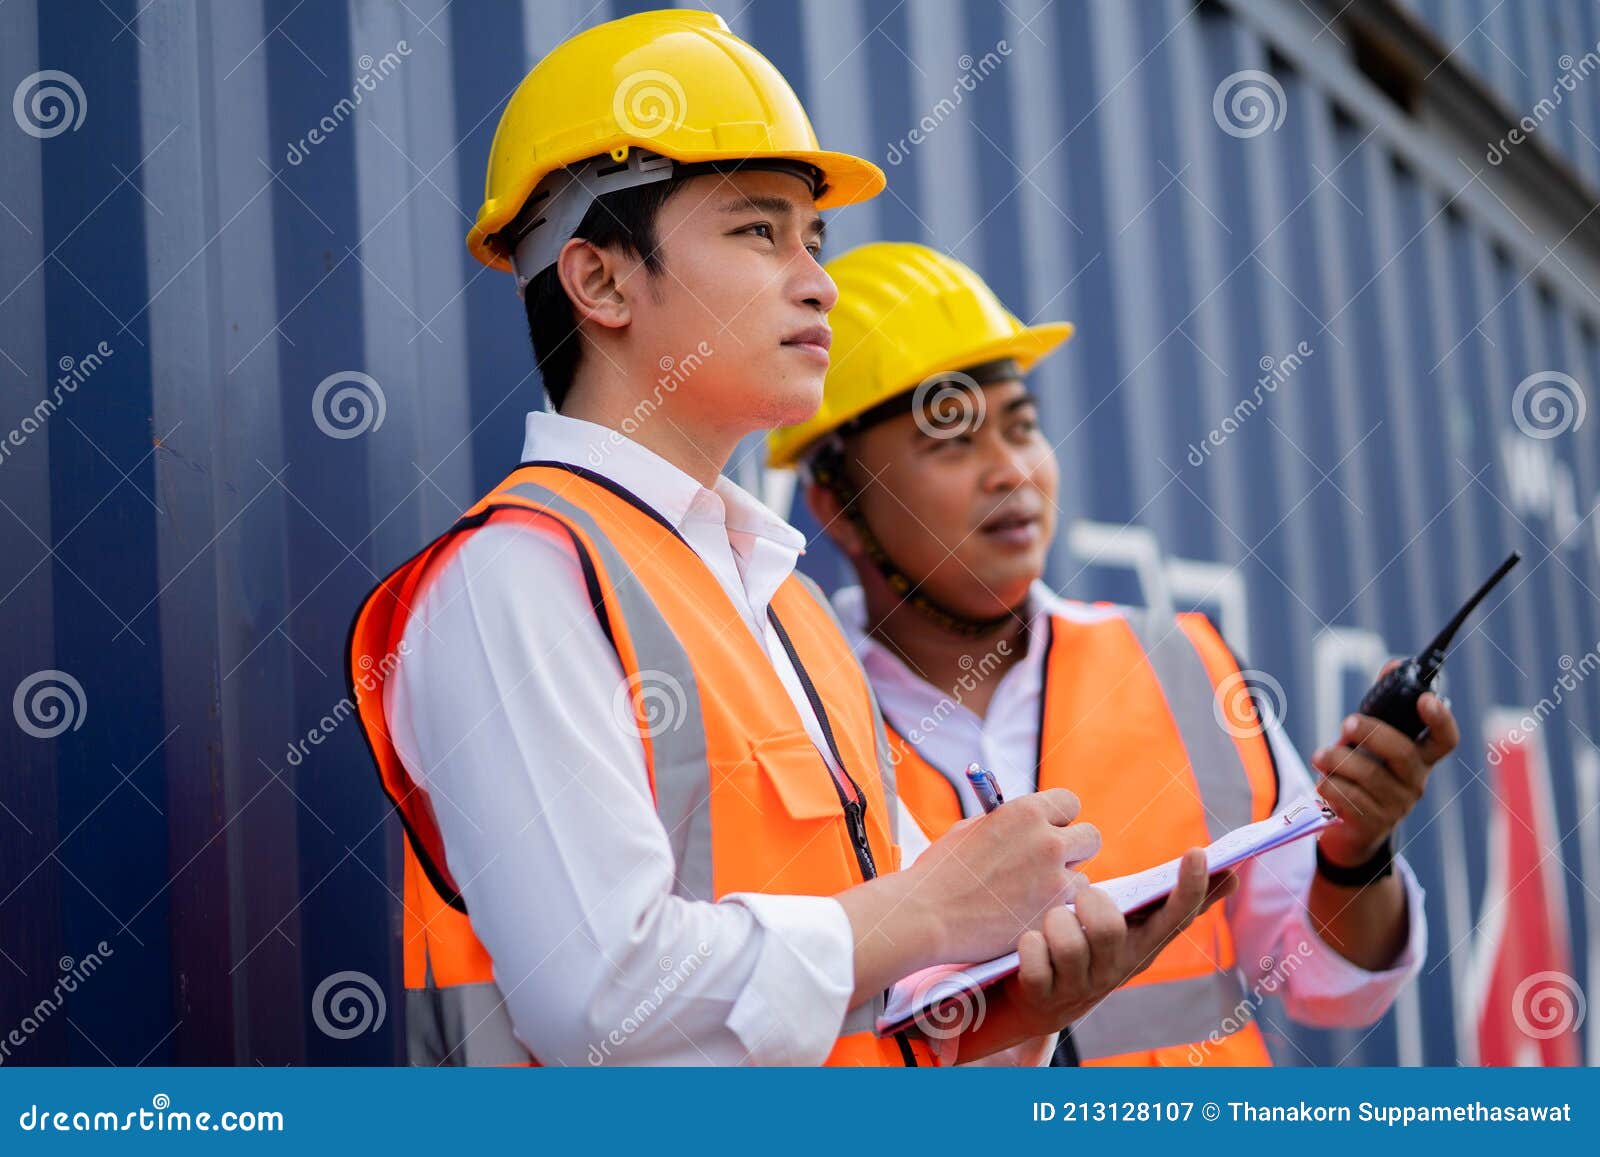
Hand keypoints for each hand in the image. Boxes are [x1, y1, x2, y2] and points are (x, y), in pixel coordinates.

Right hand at [906, 788, 1100, 963]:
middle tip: (1052, 864)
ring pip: (1083, 877)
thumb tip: (1026, 822)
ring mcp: (1054, 879)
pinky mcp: (1053, 913)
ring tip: (1032, 896)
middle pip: (1090, 837)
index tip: (1048, 831)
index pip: (1070, 802)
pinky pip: (1072, 909)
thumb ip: (1006, 823)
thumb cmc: (940, 872)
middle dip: (1075, 849)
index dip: (1060, 818)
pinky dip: (1056, 912)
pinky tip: (1029, 914)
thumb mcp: (971, 829)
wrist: (926, 914)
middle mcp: (1047, 841)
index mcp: (1025, 812)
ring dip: (1065, 885)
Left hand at [1000, 849, 1236, 1037]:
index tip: (1198, 852)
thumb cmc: (1091, 945)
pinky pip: (1033, 961)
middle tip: (1079, 898)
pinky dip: (1028, 946)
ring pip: (1066, 944)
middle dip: (1086, 903)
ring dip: (1053, 923)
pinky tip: (1030, 946)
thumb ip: (1171, 902)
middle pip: (1108, 928)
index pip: (1176, 919)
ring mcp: (1081, 988)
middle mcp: (1117, 971)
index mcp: (1143, 947)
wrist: (1042, 1000)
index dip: (1190, 888)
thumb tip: (1231, 872)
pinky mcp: (1044, 997)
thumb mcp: (1131, 926)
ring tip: (1051, 922)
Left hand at [1311, 661, 1459, 865]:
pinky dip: (1330, 786)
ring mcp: (1396, 806)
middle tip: (1347, 723)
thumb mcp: (1371, 739)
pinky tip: (1324, 783)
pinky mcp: (1373, 824)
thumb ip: (1382, 706)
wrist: (1349, 827)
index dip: (1441, 719)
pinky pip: (1348, 798)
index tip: (1425, 698)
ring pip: (1370, 776)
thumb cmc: (1362, 772)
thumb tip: (1394, 664)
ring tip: (1320, 755)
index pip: (1445, 739)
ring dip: (1339, 760)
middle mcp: (1415, 782)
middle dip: (1372, 733)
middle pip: (1403, 753)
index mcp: (1421, 758)